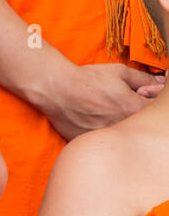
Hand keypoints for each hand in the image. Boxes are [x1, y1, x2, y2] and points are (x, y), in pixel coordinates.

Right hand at [43, 62, 163, 140]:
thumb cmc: (88, 79)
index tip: (144, 100)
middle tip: (124, 107)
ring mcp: (107, 136)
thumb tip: (161, 81)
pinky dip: (105, 136)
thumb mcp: (119, 72)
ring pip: (124, 137)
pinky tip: (96, 122)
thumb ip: (144, 78)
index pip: (158, 112)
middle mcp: (122, 125)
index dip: (154, 105)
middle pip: (142, 127)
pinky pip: (104, 143)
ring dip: (123, 128)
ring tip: (108, 113)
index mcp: (133, 107)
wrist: (57, 89)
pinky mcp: (92, 142)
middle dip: (140, 118)